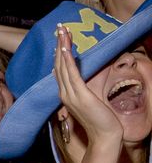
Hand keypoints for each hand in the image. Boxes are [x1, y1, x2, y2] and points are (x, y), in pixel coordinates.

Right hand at [54, 24, 123, 162]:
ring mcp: (70, 94)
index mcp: (66, 94)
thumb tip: (77, 79)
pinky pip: (71, 75)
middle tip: (59, 27)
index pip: (60, 70)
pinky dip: (66, 61)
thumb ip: (81, 90)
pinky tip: (65, 50)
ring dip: (62, 47)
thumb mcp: (89, 101)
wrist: (104, 135)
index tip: (60, 38)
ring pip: (63, 66)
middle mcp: (64, 93)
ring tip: (62, 32)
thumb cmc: (100, 120)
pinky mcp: (79, 95)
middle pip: (59, 64)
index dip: (59, 53)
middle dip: (59, 45)